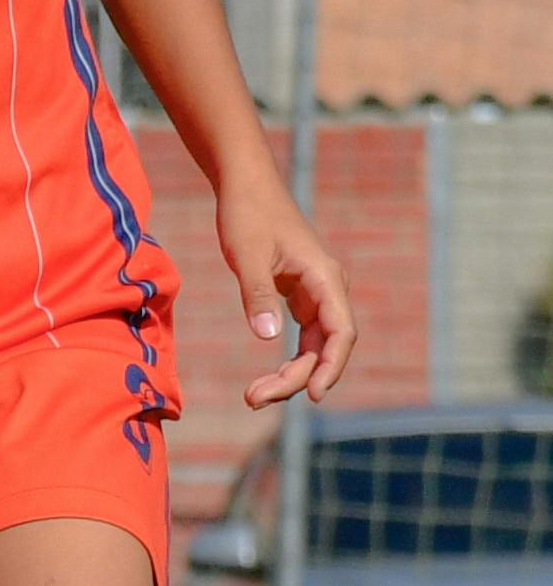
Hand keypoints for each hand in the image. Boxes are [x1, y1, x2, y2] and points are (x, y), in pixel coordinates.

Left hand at [217, 181, 356, 409]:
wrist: (246, 187)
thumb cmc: (248, 215)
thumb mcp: (247, 256)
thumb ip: (258, 295)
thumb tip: (268, 337)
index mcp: (324, 278)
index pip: (341, 332)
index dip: (332, 367)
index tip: (315, 395)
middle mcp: (328, 288)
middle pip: (325, 348)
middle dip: (296, 378)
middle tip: (254, 398)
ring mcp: (317, 294)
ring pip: (314, 347)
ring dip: (291, 374)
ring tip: (254, 396)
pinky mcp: (301, 297)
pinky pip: (303, 339)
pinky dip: (288, 360)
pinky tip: (267, 379)